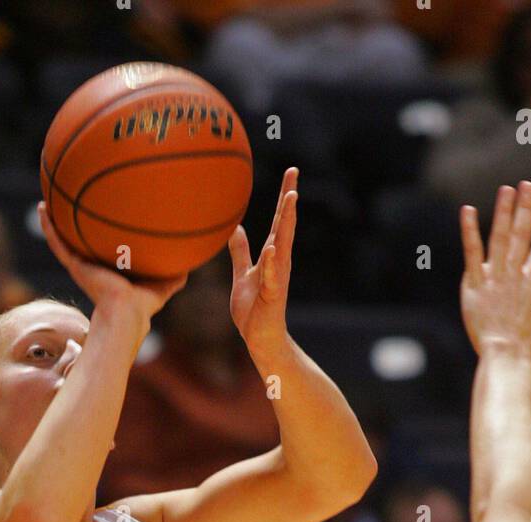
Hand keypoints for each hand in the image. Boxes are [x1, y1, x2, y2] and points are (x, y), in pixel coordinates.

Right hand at [37, 201, 185, 330]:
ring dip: (55, 222)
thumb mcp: (163, 285)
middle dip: (76, 227)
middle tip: (71, 205)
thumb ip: (175, 276)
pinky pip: (58, 243)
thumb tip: (192, 266)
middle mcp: (94, 267)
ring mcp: (82, 266)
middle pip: (82, 243)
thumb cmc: (144, 305)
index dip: (103, 238)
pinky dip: (48, 227)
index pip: (105, 251)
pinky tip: (43, 208)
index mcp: (112, 271)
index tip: (101, 220)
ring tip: (47, 201)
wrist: (126, 313)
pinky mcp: (75, 265)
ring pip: (64, 240)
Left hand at [229, 167, 297, 366]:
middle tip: (294, 172)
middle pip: (285, 225)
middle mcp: (278, 262)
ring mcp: (277, 278)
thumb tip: (236, 229)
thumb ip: (240, 252)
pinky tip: (273, 248)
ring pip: (283, 245)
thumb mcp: (242, 275)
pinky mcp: (272, 296)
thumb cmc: (253, 310)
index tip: (292, 172)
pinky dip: (271, 263)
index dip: (284, 197)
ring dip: (287, 222)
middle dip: (289, 199)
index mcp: (272, 256)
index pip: (279, 221)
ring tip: (291, 198)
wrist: (260, 339)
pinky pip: (272, 277)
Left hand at [460, 182, 530, 359]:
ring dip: (503, 212)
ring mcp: (494, 278)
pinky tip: (466, 210)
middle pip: (522, 236)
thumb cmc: (525, 347)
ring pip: (500, 238)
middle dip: (526, 209)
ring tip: (507, 190)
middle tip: (528, 186)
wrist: (503, 355)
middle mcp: (514, 276)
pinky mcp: (474, 284)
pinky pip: (472, 253)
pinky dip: (469, 231)